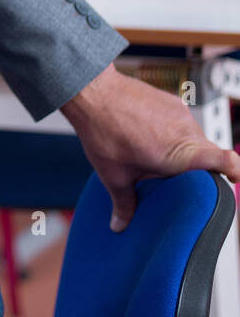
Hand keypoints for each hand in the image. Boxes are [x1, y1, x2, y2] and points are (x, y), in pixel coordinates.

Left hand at [61, 65, 239, 230]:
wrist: (91, 91)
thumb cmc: (104, 131)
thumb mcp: (114, 175)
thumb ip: (124, 204)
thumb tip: (121, 224)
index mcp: (182, 153)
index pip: (226, 161)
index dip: (235, 172)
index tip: (232, 181)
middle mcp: (188, 132)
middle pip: (207, 154)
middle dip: (195, 167)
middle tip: (173, 175)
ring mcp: (181, 114)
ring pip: (193, 137)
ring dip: (180, 147)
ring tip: (152, 153)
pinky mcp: (172, 101)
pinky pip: (180, 121)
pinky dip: (170, 130)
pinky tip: (146, 135)